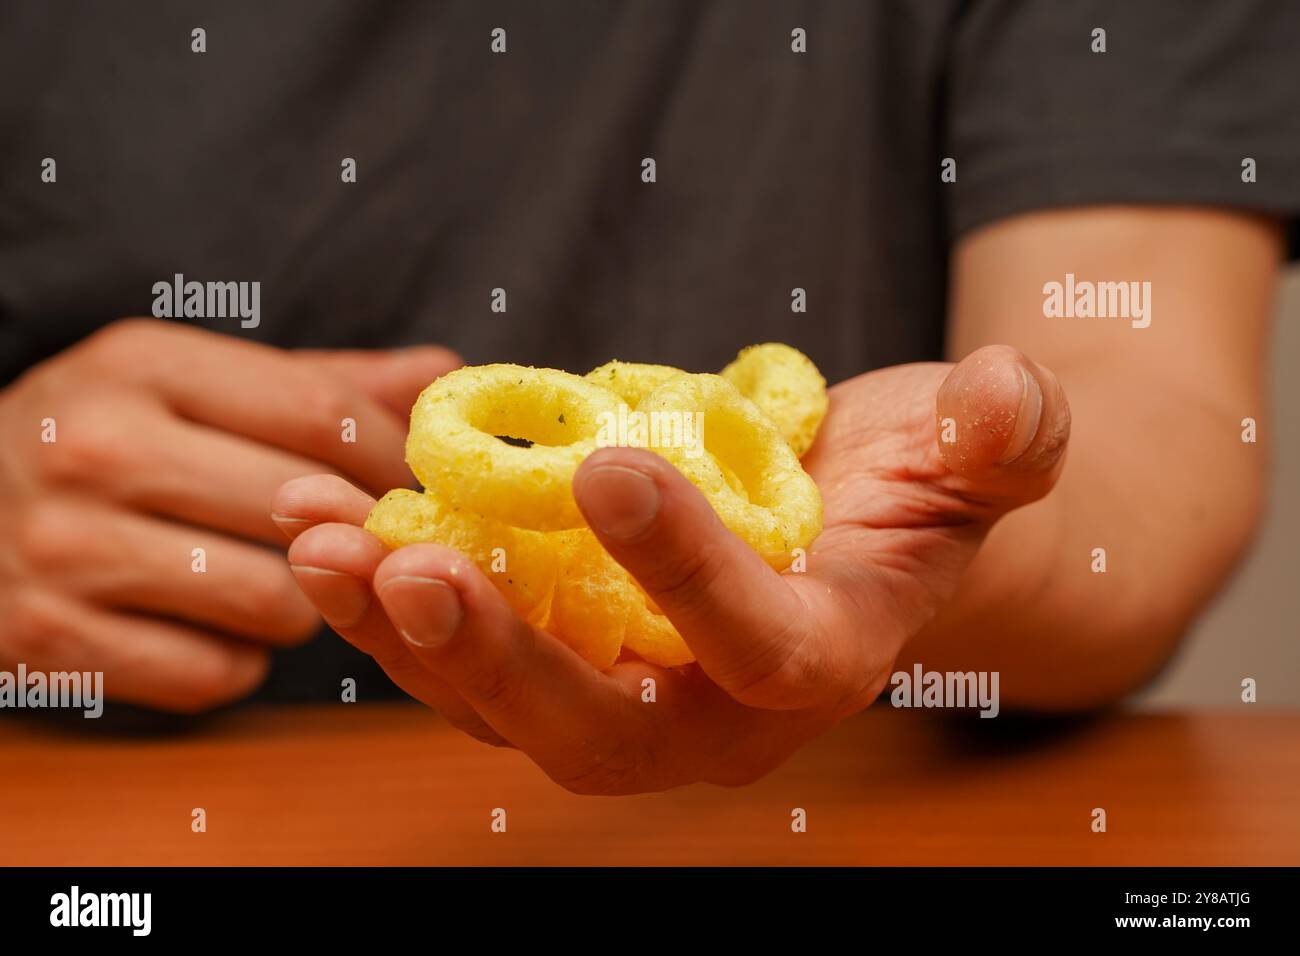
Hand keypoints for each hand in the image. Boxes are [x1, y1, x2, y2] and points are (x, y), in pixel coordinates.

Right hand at [0, 318, 459, 711]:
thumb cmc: (101, 440)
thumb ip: (319, 382)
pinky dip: (235, 662)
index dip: (394, 461)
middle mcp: (96, 447)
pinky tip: (210, 627)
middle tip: (354, 541)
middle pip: (307, 513)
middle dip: (355, 537)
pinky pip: (214, 674)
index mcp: (143, 365)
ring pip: (273, 603)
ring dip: (300, 606)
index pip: (323, 414)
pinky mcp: (49, 641)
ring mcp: (64, 548)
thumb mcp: (190, 382)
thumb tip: (442, 375)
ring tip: (267, 579)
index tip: (417, 486)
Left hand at [279, 345, 1068, 791]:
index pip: (760, 643)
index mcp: (820, 658)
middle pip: (600, 728)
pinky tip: (327, 534)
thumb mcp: (973, 454)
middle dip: (505, 659)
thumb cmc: (909, 489)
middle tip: (416, 569)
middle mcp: (713, 715)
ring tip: (324, 547)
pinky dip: (391, 605)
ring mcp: (624, 698)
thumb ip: (1006, 435)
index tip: (612, 470)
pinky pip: (466, 657)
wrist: (842, 524)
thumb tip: (1004, 395)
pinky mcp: (559, 660)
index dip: (692, 575)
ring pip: (504, 707)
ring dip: (407, 635)